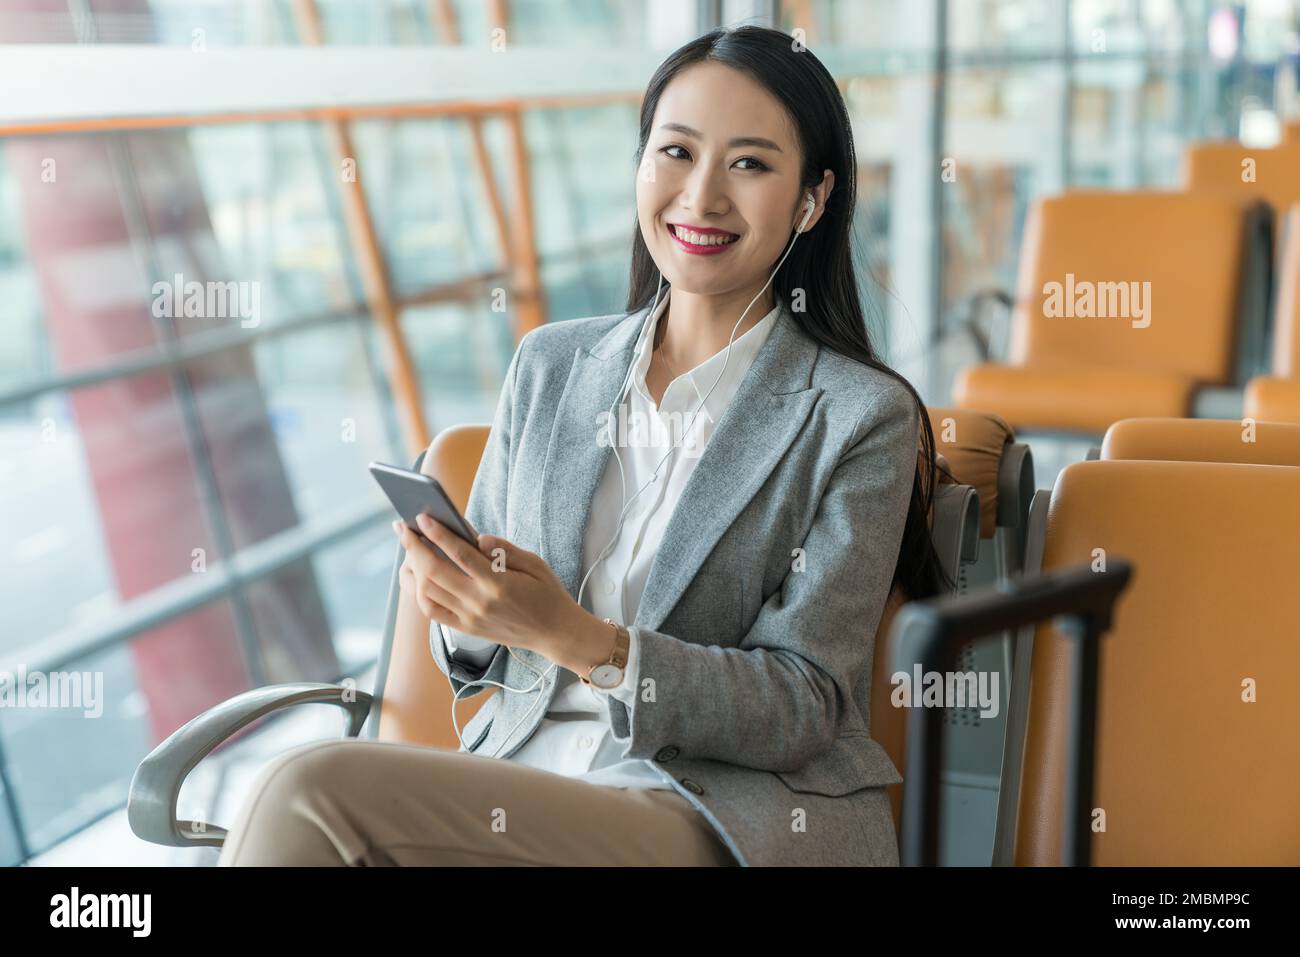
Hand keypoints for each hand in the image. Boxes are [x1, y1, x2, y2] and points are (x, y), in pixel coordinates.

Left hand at [392, 514, 602, 663]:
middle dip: (413, 547)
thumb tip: (476, 537)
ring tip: (407, 551)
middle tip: (402, 528)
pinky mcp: (466, 629)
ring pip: (427, 592)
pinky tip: (416, 577)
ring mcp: (470, 618)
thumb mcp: (535, 563)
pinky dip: (418, 593)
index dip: (438, 533)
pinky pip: (432, 611)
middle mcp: (479, 602)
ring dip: (411, 569)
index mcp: (498, 583)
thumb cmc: (546, 593)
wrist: (555, 633)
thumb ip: (504, 549)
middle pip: (434, 572)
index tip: (422, 516)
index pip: (460, 554)